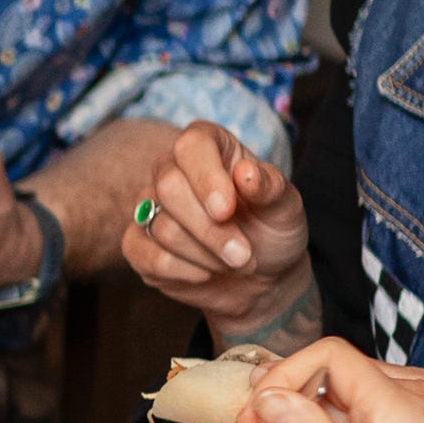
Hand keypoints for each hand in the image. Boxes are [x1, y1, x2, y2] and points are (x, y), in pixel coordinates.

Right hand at [120, 122, 315, 345]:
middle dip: (210, 230)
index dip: (206, 177)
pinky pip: (148, 257)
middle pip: (169, 187)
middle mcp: (172, 169)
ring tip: (234, 262)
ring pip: (162, 228)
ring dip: (206, 255)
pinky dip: (184, 272)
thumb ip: (270, 187)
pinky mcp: (138, 244)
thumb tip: (246, 173)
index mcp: (210, 147)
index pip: (192, 145)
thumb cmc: (272, 231)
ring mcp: (150, 207)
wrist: (260, 277)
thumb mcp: (286, 207)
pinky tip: (206, 273)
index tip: (227, 210)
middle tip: (243, 254)